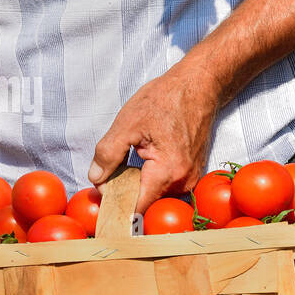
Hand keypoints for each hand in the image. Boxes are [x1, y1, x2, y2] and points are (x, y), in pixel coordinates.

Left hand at [88, 64, 219, 215]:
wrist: (198, 87)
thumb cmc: (165, 100)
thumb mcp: (128, 123)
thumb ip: (108, 154)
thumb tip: (96, 179)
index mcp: (168, 173)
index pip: (136, 207)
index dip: (115, 201)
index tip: (102, 189)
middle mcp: (183, 182)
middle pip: (145, 202)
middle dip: (124, 190)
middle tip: (111, 169)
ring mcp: (190, 180)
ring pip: (154, 195)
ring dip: (137, 183)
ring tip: (132, 157)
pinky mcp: (191, 174)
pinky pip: (165, 186)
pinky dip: (149, 178)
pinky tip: (144, 157)